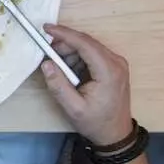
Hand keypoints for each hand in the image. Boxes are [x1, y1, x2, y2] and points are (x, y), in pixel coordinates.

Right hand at [37, 24, 133, 145]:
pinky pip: (93, 54)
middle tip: (47, 54)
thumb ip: (58, 85)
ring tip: (59, 68)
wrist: (116, 135)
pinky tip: (70, 71)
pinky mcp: (114, 66)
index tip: (45, 28)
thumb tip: (46, 64)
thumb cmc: (96, 123)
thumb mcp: (73, 108)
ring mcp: (117, 63)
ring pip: (89, 47)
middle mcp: (116, 62)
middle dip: (65, 44)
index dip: (64, 34)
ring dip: (71, 52)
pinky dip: (79, 58)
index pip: (85, 44)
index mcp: (109, 71)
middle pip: (87, 42)